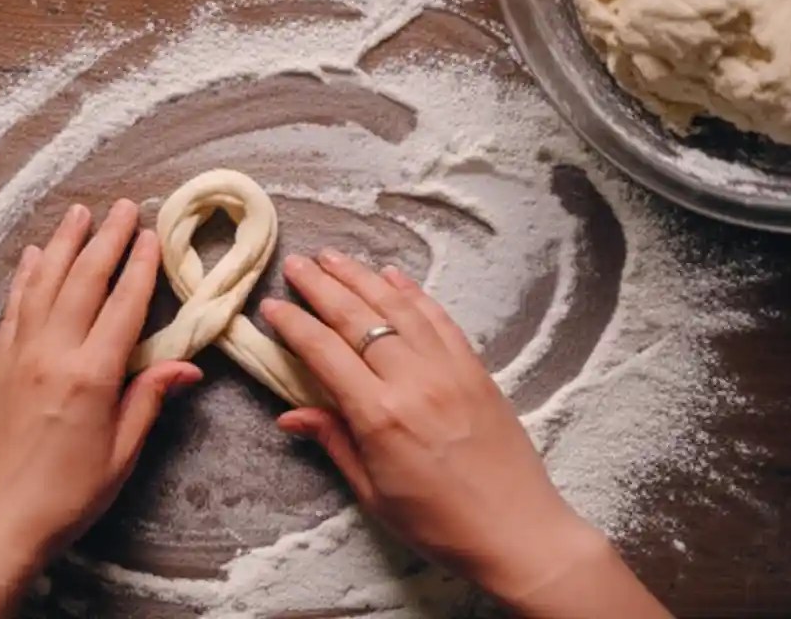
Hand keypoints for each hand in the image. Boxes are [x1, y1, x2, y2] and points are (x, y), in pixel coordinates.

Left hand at [0, 201, 201, 618]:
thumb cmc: (67, 497)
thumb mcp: (121, 455)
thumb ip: (148, 400)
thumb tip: (187, 366)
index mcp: (91, 377)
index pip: (123, 306)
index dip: (140, 267)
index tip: (152, 235)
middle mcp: (52, 355)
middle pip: (83, 282)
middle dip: (106, 240)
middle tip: (124, 207)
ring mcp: (19, 357)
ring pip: (44, 285)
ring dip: (64, 245)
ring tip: (80, 213)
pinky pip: (13, 309)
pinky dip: (26, 278)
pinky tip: (35, 256)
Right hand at [261, 249, 668, 616]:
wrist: (519, 533)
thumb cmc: (439, 525)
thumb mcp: (372, 493)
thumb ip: (333, 443)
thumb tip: (290, 415)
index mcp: (379, 415)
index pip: (324, 352)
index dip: (294, 324)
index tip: (271, 305)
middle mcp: (413, 381)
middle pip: (357, 318)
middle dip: (322, 286)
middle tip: (296, 263)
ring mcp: (449, 369)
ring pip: (398, 307)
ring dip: (362, 278)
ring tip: (334, 257)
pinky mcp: (476, 369)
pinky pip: (439, 319)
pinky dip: (413, 293)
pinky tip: (392, 276)